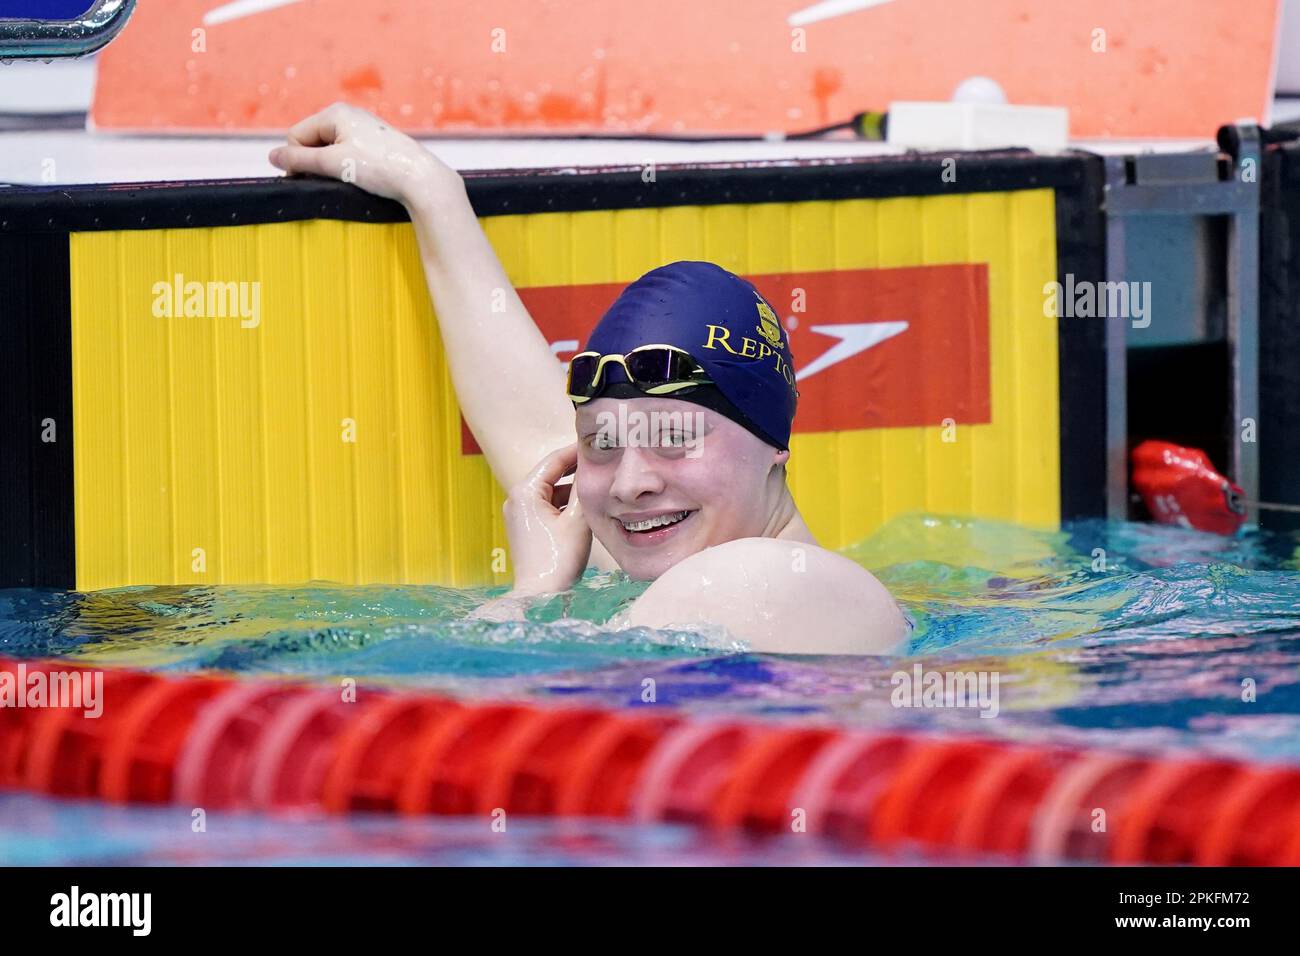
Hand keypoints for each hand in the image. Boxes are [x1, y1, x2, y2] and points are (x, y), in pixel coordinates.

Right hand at [268, 102, 459, 206]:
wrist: (420, 179)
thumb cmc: (378, 168)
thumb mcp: (333, 164)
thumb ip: (299, 160)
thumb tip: (271, 157)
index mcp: (335, 112)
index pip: (296, 136)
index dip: (297, 160)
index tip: (306, 181)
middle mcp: (348, 115)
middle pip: (312, 141)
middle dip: (314, 163)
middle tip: (331, 181)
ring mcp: (363, 129)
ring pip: (329, 150)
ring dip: (330, 168)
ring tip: (349, 180)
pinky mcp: (374, 144)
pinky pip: (346, 155)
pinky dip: (346, 168)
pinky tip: (360, 179)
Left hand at [503, 443, 591, 595]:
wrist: (540, 595)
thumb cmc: (559, 558)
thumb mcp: (578, 519)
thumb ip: (585, 488)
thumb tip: (594, 466)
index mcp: (525, 491)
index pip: (554, 460)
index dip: (578, 450)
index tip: (600, 443)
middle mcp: (517, 498)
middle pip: (552, 474)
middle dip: (577, 469)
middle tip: (603, 461)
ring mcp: (519, 513)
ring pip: (552, 490)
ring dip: (573, 488)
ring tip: (599, 484)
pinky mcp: (526, 526)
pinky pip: (548, 505)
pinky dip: (566, 503)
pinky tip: (586, 506)